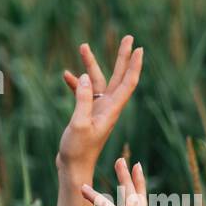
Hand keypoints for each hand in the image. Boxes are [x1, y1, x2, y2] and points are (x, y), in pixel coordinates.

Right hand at [57, 36, 143, 173]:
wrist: (73, 168)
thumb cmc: (78, 150)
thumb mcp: (79, 124)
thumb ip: (82, 100)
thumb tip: (85, 76)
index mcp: (111, 110)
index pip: (127, 83)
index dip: (134, 65)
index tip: (139, 48)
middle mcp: (108, 108)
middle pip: (118, 77)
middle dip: (122, 57)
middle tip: (128, 37)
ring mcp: (98, 110)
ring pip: (98, 82)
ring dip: (91, 65)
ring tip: (83, 46)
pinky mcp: (87, 114)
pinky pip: (84, 93)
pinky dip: (76, 84)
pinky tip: (66, 75)